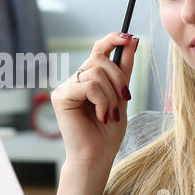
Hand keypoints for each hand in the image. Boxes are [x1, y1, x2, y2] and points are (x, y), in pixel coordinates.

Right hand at [51, 31, 137, 169]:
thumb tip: (132, 41)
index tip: (130, 37)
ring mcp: (65, 88)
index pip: (98, 50)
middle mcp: (74, 80)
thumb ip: (124, 70)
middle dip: (119, 78)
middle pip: (100, 60)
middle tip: (125, 98)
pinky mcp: (61, 97)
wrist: (97, 157)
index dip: (113, 39)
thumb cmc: (108, 132)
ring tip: (110, 114)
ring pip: (96, 73)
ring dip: (111, 95)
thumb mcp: (121, 96)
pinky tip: (101, 116)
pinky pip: (89, 86)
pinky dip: (102, 100)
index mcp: (88, 79)